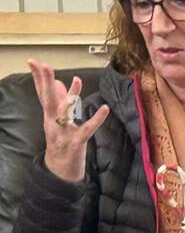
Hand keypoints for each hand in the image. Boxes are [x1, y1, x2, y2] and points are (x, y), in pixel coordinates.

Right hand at [27, 58, 109, 183]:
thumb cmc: (61, 143)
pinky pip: (87, 129)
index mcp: (49, 116)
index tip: (33, 61)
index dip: (37, 78)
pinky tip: (105, 109)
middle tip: (45, 66)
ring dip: (71, 96)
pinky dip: (96, 119)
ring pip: (65, 112)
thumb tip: (58, 83)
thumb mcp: (56, 121)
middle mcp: (53, 122)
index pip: (42, 93)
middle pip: (48, 99)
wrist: (61, 171)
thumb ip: (58, 101)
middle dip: (45, 82)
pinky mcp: (77, 142)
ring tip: (78, 79)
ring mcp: (64, 132)